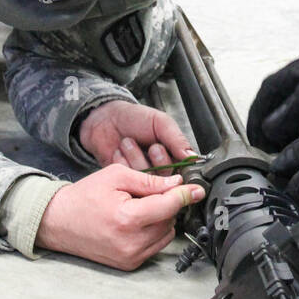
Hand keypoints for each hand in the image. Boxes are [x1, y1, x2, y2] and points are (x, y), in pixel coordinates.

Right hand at [36, 165, 203, 269]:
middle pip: (169, 220)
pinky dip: (152, 232)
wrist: (58, 222)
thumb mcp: (116, 176)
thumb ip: (149, 181)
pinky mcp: (129, 264)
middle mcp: (131, 243)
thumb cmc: (84, 197)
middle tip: (149, 194)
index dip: (185, 195)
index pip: (169, 206)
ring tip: (139, 208)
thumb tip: (176, 184)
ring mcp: (130, 257)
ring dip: (161, 219)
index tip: (197, 189)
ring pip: (165, 234)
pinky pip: (154, 246)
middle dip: (167, 204)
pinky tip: (136, 222)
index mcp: (128, 219)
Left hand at [78, 100, 194, 169]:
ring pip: (147, 180)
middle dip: (157, 161)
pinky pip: (128, 179)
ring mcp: (142, 174)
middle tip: (152, 146)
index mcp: (173, 154)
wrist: (106, 119)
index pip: (183, 171)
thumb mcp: (160, 122)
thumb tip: (192, 157)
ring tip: (129, 142)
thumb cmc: (135, 118)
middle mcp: (159, 168)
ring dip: (136, 158)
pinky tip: (119, 152)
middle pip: (166, 179)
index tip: (165, 152)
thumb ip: (177, 139)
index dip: (176, 166)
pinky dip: (122, 163)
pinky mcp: (125, 179)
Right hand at [247, 46, 298, 150]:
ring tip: (287, 148)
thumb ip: (290, 114)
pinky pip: (285, 117)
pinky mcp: (295, 97)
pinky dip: (288, 129)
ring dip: (277, 135)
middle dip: (267, 138)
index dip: (257, 136)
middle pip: (262, 118)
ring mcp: (284, 92)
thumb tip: (267, 132)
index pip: (255, 116)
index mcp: (272, 86)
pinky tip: (297, 136)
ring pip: (273, 119)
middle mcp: (273, 88)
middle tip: (278, 154)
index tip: (265, 153)